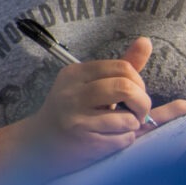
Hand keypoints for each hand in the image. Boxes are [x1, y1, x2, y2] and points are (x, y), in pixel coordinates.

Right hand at [29, 36, 154, 173]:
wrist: (39, 143)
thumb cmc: (72, 111)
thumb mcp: (90, 84)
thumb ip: (121, 66)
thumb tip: (147, 41)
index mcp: (76, 73)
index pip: (122, 68)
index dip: (138, 83)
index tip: (134, 94)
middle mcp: (73, 92)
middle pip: (126, 88)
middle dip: (143, 103)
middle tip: (137, 113)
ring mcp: (76, 117)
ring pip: (128, 118)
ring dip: (133, 125)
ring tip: (121, 127)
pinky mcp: (82, 140)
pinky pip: (122, 139)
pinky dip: (124, 140)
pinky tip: (109, 139)